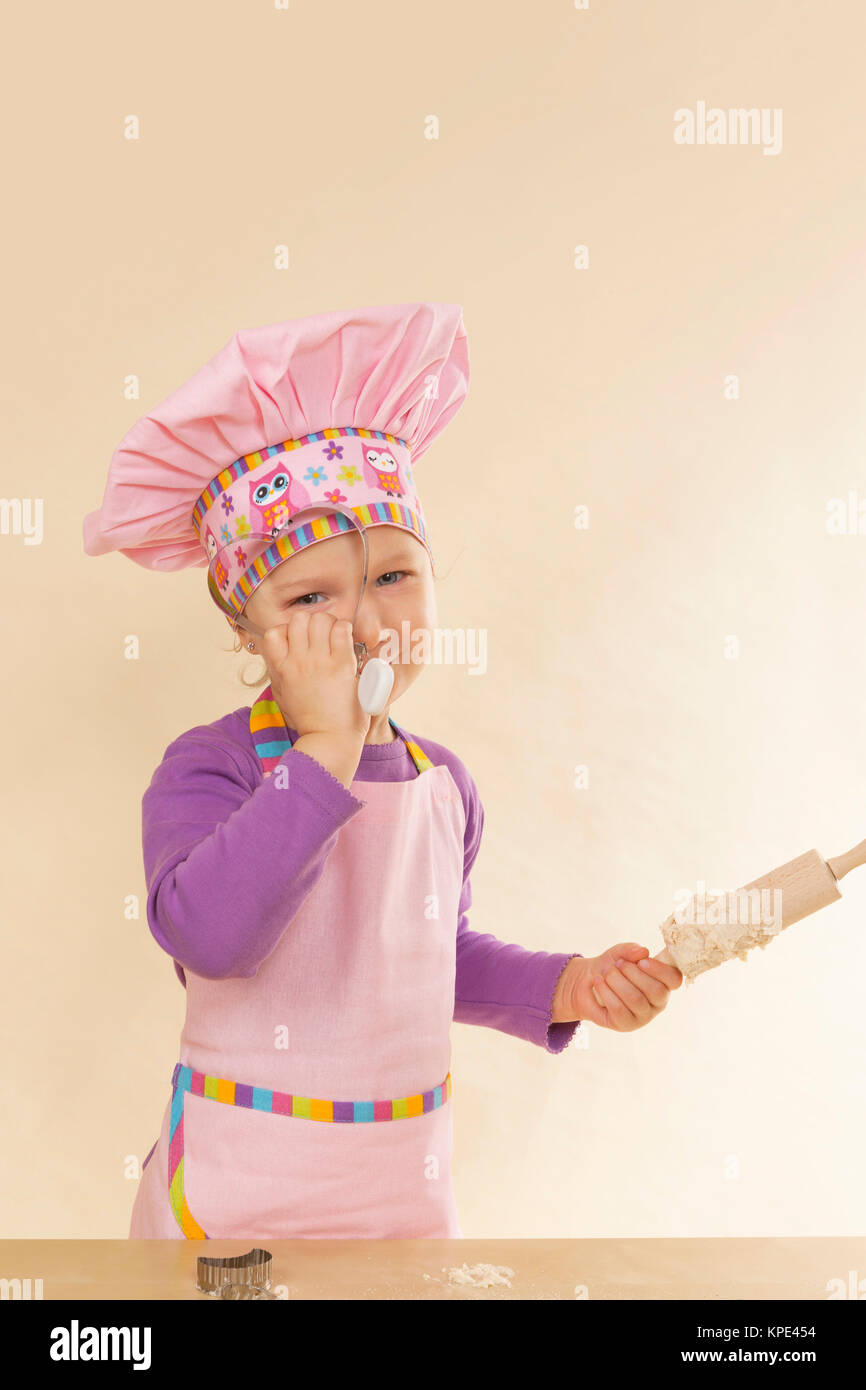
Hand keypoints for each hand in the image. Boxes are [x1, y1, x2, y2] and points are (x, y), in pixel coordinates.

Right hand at [259, 610, 371, 743]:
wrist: (328, 739)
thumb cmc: (308, 721)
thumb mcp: (283, 694)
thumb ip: (279, 672)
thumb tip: (282, 656)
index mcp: (281, 669)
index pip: (273, 632)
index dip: (287, 631)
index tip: (299, 641)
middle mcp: (298, 661)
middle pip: (298, 619)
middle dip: (311, 623)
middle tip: (322, 637)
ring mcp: (319, 661)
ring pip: (319, 619)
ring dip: (329, 624)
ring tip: (336, 639)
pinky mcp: (342, 665)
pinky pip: (341, 629)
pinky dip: (345, 630)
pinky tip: (346, 643)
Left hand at [556, 943, 682, 1031]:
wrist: (588, 981)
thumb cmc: (613, 966)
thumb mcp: (620, 953)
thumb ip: (631, 950)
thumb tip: (643, 952)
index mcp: (664, 983)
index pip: (674, 980)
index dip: (660, 970)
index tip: (642, 961)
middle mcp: (658, 1002)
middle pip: (656, 991)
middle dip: (633, 973)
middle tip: (618, 964)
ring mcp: (643, 1016)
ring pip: (636, 999)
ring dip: (617, 981)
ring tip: (606, 972)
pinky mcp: (626, 1025)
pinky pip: (618, 1009)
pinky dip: (606, 991)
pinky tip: (599, 982)